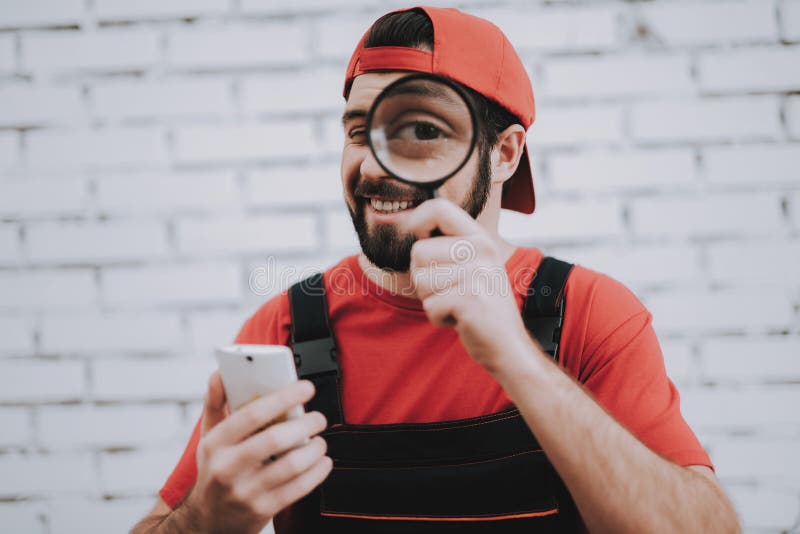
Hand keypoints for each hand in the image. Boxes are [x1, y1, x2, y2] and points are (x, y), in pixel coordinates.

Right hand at [183, 372, 331, 533]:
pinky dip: (317, 472)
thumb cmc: (215, 471)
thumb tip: (219, 374)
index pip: (251, 414)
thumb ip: (215, 403)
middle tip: (318, 417)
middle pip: (274, 439)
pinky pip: (298, 488)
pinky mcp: (262, 510)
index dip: (283, 397)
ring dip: (315, 449)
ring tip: (320, 441)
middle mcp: (227, 468)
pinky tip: (322, 462)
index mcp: (215, 443)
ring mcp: (245, 491)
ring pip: (291, 465)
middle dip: (305, 424)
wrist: (209, 522)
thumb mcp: (209, 437)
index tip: (305, 388)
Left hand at [404, 198, 530, 372]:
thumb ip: (447, 245)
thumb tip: (406, 223)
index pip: (438, 208)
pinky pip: (430, 306)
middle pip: (418, 252)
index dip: (417, 221)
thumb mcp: (471, 266)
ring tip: (457, 304)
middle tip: (449, 290)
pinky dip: (439, 318)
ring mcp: (478, 274)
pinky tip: (461, 319)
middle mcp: (482, 250)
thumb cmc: (480, 305)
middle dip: (423, 278)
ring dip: (431, 300)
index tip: (420, 239)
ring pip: (420, 281)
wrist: (508, 344)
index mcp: (480, 238)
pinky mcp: (471, 299)